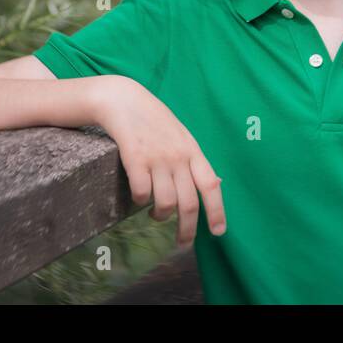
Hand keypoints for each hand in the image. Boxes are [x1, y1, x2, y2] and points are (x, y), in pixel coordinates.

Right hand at [96, 75, 226, 247]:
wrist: (124, 99)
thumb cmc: (154, 120)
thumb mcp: (181, 136)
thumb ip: (195, 160)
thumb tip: (215, 184)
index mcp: (192, 151)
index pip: (211, 186)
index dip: (217, 212)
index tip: (218, 232)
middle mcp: (178, 157)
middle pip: (189, 203)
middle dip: (187, 230)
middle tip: (182, 243)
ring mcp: (156, 158)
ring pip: (165, 203)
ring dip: (161, 216)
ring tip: (156, 215)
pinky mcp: (134, 159)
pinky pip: (141, 193)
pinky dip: (140, 201)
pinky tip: (139, 197)